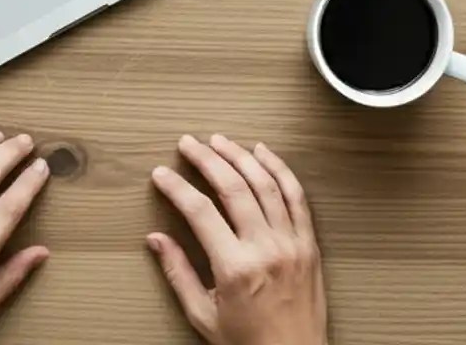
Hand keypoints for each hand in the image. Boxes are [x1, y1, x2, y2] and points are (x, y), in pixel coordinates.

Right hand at [148, 135, 327, 344]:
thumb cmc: (248, 343)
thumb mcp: (203, 316)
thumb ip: (178, 273)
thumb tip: (156, 239)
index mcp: (235, 268)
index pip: (200, 212)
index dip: (177, 188)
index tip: (161, 174)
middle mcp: (265, 249)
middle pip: (234, 188)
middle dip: (207, 159)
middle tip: (188, 143)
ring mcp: (291, 243)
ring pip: (266, 184)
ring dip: (241, 157)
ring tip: (220, 141)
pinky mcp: (309, 244)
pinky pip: (297, 197)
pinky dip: (280, 170)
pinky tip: (264, 154)